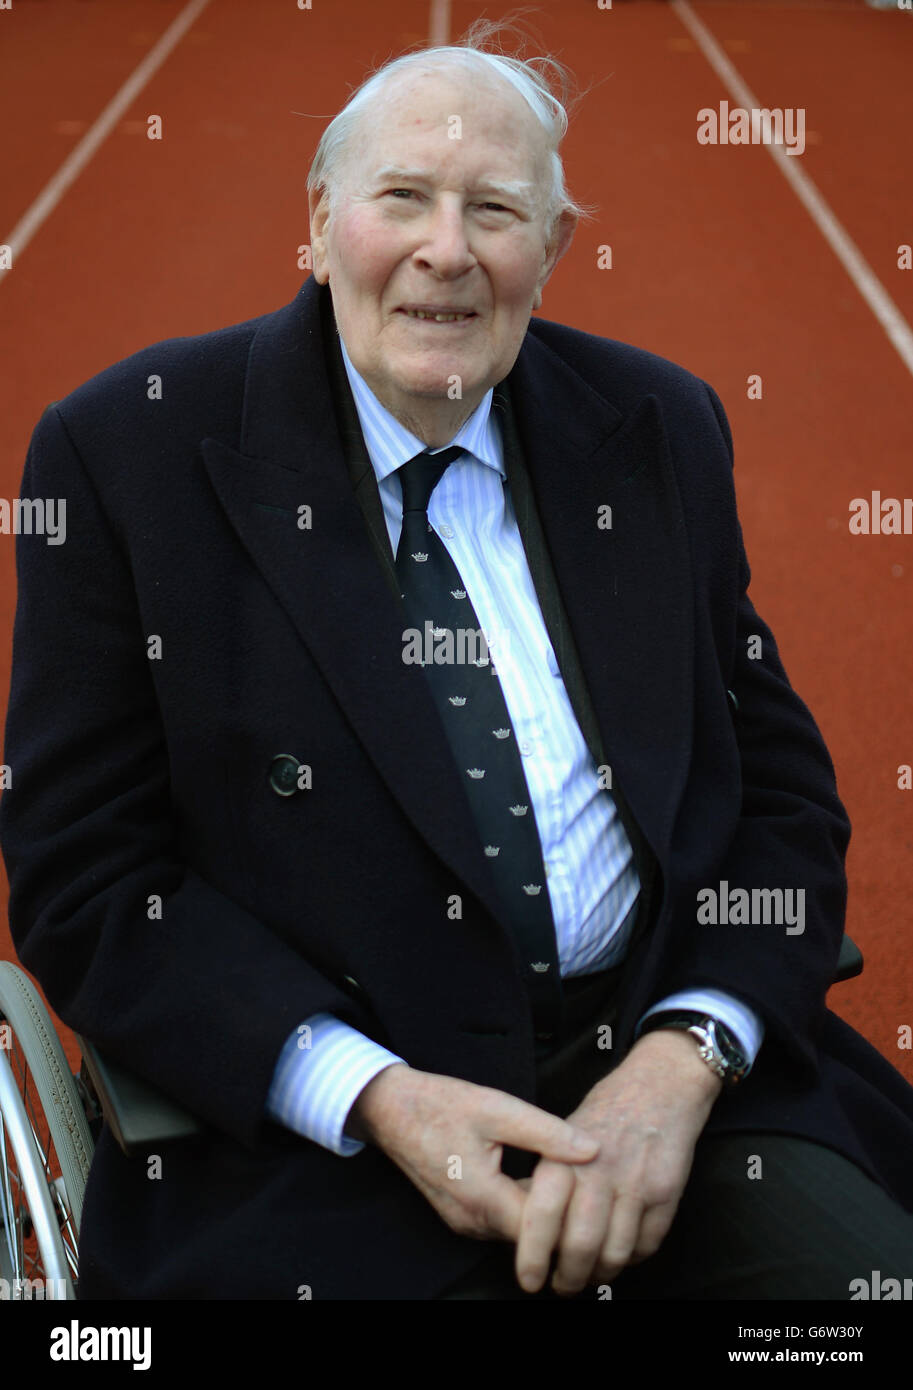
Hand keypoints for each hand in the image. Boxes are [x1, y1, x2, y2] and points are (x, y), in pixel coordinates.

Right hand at [350, 1064, 599, 1243]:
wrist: (389, 1109)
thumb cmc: (439, 1105)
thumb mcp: (498, 1109)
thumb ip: (547, 1132)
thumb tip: (593, 1149)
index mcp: (483, 1200)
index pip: (544, 1229)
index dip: (575, 1212)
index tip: (599, 1190)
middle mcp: (473, 1222)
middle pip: (534, 1235)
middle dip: (564, 1214)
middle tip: (595, 1188)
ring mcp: (464, 1222)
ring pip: (518, 1229)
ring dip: (544, 1211)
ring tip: (573, 1184)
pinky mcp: (461, 1214)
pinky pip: (502, 1220)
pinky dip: (523, 1205)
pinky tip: (540, 1182)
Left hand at [515, 1029, 722, 1295]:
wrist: (660, 1085)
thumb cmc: (607, 1110)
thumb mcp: (563, 1132)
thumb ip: (548, 1177)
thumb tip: (525, 1224)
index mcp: (564, 1155)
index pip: (543, 1215)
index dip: (533, 1255)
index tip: (529, 1278)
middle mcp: (599, 1170)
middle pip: (581, 1245)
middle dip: (569, 1277)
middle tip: (563, 1286)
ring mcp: (635, 1182)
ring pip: (616, 1253)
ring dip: (601, 1274)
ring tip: (592, 1275)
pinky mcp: (666, 1192)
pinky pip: (647, 1245)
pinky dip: (632, 1259)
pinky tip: (621, 1254)